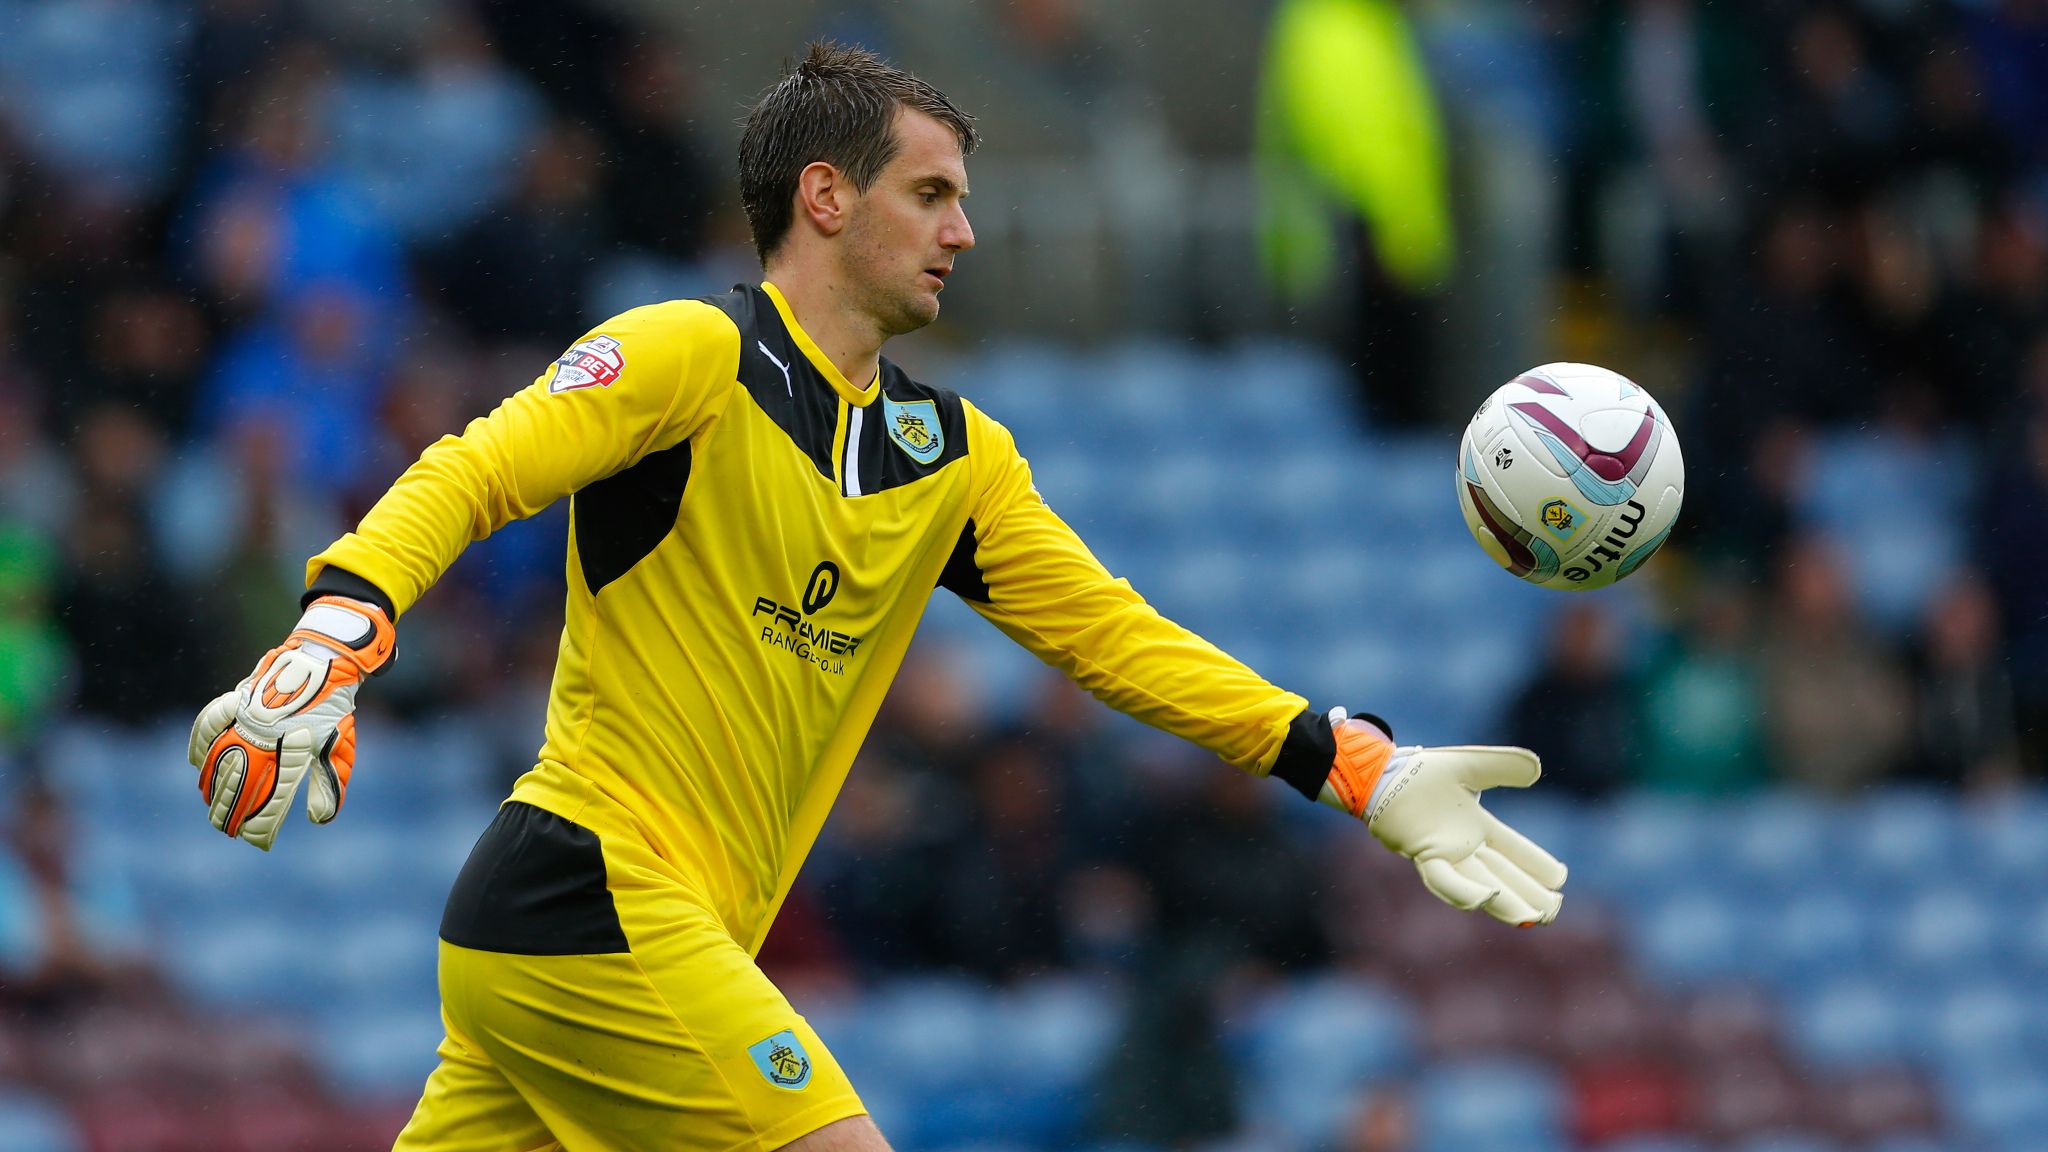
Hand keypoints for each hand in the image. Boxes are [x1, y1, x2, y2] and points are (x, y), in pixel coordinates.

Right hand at [188, 596, 395, 849]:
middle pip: (239, 784)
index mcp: (294, 753)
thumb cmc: (334, 710)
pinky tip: (196, 762)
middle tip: (226, 830)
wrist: (324, 662)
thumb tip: (318, 820)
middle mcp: (265, 738)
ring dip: (213, 785)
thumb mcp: (340, 749)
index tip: (258, 841)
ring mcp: (247, 718)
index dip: (262, 825)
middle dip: (230, 812)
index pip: (271, 800)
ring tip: (209, 805)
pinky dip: (200, 744)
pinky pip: (210, 724)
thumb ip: (328, 786)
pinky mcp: (238, 700)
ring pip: (220, 759)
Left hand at [1321, 707, 1565, 925]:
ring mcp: (1444, 854)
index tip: (1560, 878)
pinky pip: (1444, 879)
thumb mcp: (1470, 765)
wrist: (1381, 775)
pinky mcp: (1423, 855)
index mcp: (1477, 827)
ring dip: (1506, 903)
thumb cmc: (1421, 773)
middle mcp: (1463, 846)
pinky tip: (1487, 898)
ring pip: (1481, 885)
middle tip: (1555, 911)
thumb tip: (1538, 769)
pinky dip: (1464, 891)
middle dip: (1529, 895)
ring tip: (1532, 918)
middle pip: (1503, 875)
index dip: (1536, 864)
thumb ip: (1502, 765)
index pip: (1514, 849)